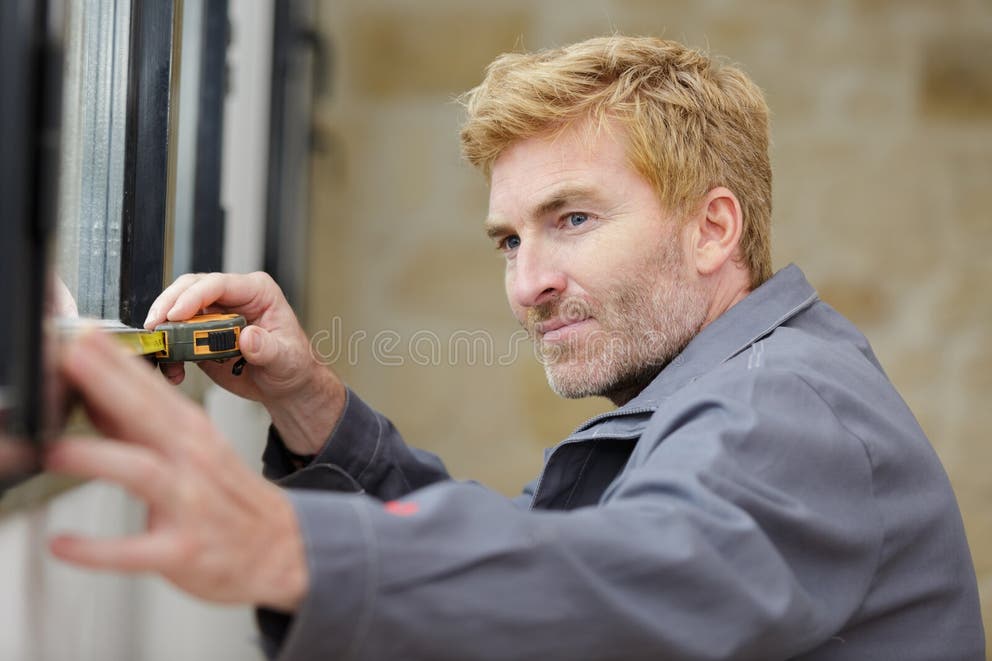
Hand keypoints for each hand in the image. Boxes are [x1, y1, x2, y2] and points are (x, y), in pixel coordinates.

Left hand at [46, 331, 307, 611]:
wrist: (281, 546)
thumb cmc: (229, 499)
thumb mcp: (194, 452)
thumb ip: (142, 430)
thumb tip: (92, 400)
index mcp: (193, 434)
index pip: (153, 389)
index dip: (119, 361)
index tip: (85, 335)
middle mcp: (193, 462)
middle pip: (149, 415)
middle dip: (109, 384)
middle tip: (71, 357)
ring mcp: (190, 505)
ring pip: (143, 472)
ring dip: (98, 458)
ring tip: (53, 450)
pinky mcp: (183, 551)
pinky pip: (136, 551)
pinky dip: (98, 549)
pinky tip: (63, 543)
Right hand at [145, 272, 343, 453]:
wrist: (284, 386)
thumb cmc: (292, 364)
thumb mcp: (287, 358)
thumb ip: (268, 348)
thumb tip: (248, 337)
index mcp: (257, 291)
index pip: (220, 284)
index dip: (194, 296)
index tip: (176, 314)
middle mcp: (232, 299)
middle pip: (191, 289)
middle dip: (168, 305)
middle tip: (155, 327)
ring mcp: (214, 316)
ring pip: (178, 311)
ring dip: (165, 331)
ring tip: (162, 353)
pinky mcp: (201, 336)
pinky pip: (177, 338)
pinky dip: (170, 354)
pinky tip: (173, 371)